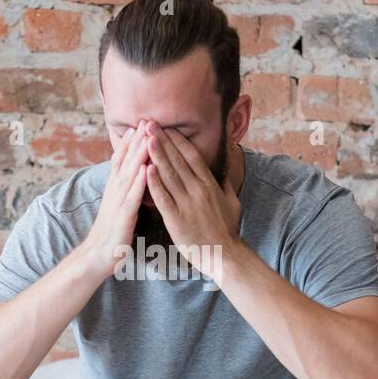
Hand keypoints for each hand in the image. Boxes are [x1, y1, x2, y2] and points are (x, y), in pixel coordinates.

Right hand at [73, 121, 149, 278]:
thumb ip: (124, 190)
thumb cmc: (111, 232)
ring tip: (148, 136)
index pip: (123, 160)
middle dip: (137, 140)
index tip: (142, 123)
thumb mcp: (118, 206)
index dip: (132, 142)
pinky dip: (139, 182)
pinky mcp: (123, 216)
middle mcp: (115, 191)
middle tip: (146, 120)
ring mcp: (118, 202)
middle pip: (126, 161)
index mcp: (116, 188)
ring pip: (129, 174)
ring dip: (138, 154)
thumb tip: (132, 176)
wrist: (97, 256)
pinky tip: (146, 169)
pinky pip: (132, 197)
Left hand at [144, 121, 241, 272]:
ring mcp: (187, 204)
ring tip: (145, 138)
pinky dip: (154, 183)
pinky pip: (163, 198)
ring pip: (169, 175)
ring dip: (156, 155)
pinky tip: (145, 169)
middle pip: (178, 160)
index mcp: (210, 185)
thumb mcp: (232, 202)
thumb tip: (225, 171)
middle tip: (150, 123)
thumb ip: (225, 185)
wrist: (225, 255)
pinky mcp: (176, 219)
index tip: (167, 127)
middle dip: (163, 140)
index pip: (193, 157)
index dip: (179, 141)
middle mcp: (198, 190)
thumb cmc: (228, 231)